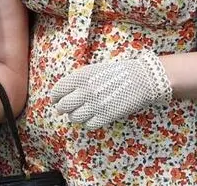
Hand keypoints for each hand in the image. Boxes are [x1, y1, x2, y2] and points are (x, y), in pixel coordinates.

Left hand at [49, 50, 172, 129]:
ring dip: (75, 117)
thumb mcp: (93, 70)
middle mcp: (85, 91)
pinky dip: (88, 123)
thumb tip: (61, 95)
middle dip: (63, 109)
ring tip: (82, 112)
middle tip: (67, 109)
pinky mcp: (105, 116)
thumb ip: (77, 81)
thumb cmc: (117, 73)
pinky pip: (88, 125)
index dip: (55, 97)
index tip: (56, 100)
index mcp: (80, 76)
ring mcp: (95, 105)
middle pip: (63, 106)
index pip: (57, 91)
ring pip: (74, 118)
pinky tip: (94, 117)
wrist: (141, 79)